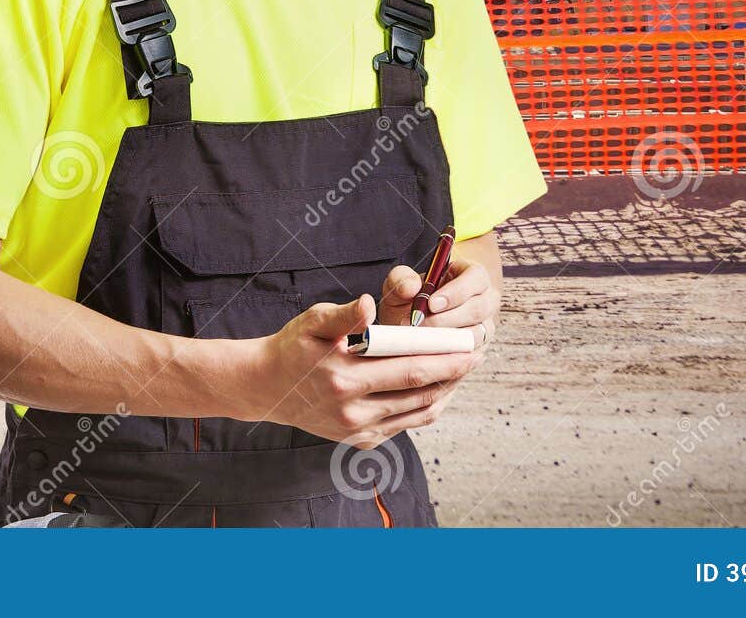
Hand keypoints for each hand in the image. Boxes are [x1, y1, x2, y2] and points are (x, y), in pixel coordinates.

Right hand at [243, 294, 477, 448]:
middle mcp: (353, 410)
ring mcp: (358, 430)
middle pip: (420, 392)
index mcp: (345, 378)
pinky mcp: (360, 440)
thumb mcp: (313, 323)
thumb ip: (344, 315)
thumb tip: (369, 305)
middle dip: (454, 373)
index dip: (444, 359)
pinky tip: (437, 388)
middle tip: (476, 354)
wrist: (268, 388)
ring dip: (445, 391)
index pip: (409, 369)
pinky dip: (425, 407)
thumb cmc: (293, 348)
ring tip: (462, 370)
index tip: (468, 346)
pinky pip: (404, 425)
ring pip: (417, 413)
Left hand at [377, 248, 499, 348]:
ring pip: (475, 335)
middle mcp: (484, 300)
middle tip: (420, 324)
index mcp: (471, 275)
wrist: (410, 325)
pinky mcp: (478, 350)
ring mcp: (484, 327)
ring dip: (446, 339)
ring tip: (419, 338)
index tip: (431, 304)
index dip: (457, 291)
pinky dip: (447, 355)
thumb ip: (402, 279)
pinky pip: (468, 355)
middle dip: (447, 319)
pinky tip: (427, 352)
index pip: (476, 278)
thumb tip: (410, 287)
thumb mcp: (400, 283)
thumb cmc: (410, 298)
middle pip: (479, 309)